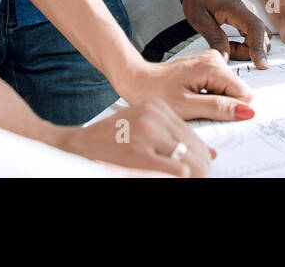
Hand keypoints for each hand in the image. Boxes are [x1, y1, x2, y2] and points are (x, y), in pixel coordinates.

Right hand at [52, 100, 214, 176]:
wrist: (75, 147)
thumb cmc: (106, 140)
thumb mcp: (141, 127)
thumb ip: (171, 137)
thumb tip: (209, 155)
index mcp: (156, 106)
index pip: (193, 135)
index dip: (199, 156)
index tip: (198, 166)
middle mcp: (154, 116)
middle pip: (196, 148)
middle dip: (199, 167)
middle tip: (195, 176)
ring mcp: (147, 134)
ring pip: (192, 161)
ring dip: (193, 174)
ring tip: (184, 178)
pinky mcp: (140, 154)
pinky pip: (179, 171)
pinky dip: (182, 177)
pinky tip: (174, 177)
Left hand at [119, 49, 254, 121]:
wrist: (137, 80)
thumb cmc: (155, 92)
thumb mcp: (186, 107)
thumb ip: (218, 108)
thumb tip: (246, 111)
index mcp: (213, 67)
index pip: (243, 94)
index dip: (230, 110)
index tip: (209, 113)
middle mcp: (215, 59)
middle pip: (236, 92)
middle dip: (222, 106)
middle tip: (196, 108)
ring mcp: (211, 61)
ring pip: (228, 91)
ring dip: (214, 102)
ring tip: (191, 102)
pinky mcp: (206, 67)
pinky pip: (219, 87)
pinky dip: (208, 97)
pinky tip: (191, 97)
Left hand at [182, 0, 270, 67]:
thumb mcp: (200, 19)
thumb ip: (214, 38)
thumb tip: (224, 59)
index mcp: (237, 8)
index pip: (255, 29)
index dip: (259, 48)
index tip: (260, 65)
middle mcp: (249, 11)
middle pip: (262, 38)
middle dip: (249, 52)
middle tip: (226, 51)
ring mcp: (251, 15)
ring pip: (260, 39)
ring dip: (247, 49)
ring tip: (226, 46)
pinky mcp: (249, 20)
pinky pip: (255, 37)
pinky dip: (246, 45)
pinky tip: (231, 44)